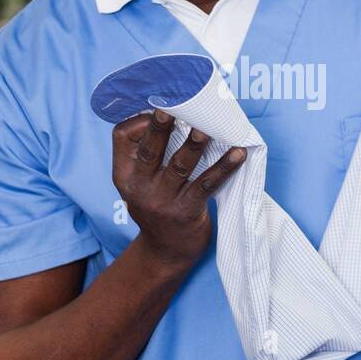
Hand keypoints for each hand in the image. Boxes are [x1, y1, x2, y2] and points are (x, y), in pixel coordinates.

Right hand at [111, 108, 245, 271]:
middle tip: (171, 106)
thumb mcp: (140, 184)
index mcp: (124, 175)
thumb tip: (175, 112)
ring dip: (194, 145)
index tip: (158, 105)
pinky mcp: (186, 212)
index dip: (139, 120)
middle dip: (160, 127)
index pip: (122, 138)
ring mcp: (162, 201)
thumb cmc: (158, 207)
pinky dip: (224, 167)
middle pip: (149, 151)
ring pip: (179, 166)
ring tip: (206, 129)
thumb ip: (147, 156)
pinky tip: (238, 154)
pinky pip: (207, 185)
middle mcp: (139, 187)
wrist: (166, 254)